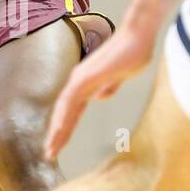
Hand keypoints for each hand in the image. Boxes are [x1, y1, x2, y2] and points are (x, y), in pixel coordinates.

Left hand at [45, 24, 154, 159]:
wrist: (139, 36)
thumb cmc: (133, 53)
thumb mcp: (120, 76)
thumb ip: (109, 86)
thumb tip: (100, 97)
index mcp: (87, 83)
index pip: (72, 110)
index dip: (66, 128)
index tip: (61, 145)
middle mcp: (79, 81)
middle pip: (64, 112)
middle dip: (57, 135)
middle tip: (50, 154)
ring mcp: (80, 78)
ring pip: (63, 109)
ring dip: (57, 130)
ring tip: (51, 150)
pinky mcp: (85, 76)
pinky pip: (70, 101)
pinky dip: (63, 117)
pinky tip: (59, 131)